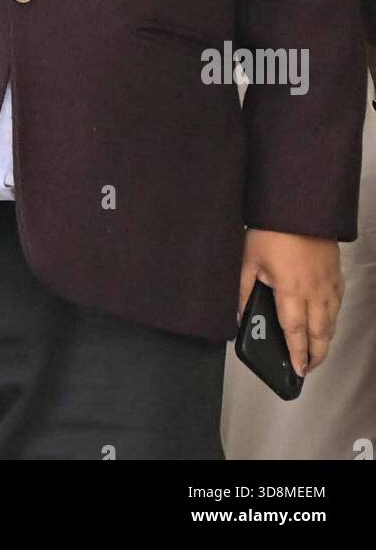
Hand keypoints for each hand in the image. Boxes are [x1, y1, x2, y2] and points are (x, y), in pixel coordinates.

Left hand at [238, 229, 343, 376]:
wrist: (298, 205)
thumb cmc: (272, 230)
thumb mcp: (248, 260)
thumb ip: (242, 290)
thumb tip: (238, 314)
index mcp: (291, 291)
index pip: (295, 332)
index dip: (297, 354)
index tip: (298, 370)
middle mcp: (314, 291)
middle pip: (319, 333)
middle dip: (316, 354)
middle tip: (309, 367)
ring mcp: (328, 282)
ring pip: (332, 320)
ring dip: (325, 338)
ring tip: (317, 350)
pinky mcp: (335, 272)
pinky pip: (338, 302)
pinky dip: (333, 317)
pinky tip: (327, 319)